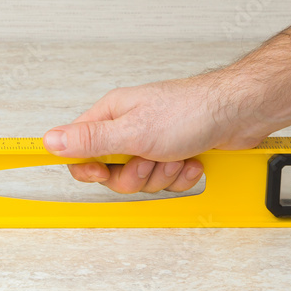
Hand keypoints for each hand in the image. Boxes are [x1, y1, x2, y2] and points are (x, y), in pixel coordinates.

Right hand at [42, 73, 266, 193]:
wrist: (240, 112)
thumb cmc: (191, 110)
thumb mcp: (132, 130)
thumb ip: (89, 139)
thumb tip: (50, 141)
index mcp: (111, 115)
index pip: (78, 148)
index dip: (86, 167)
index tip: (100, 172)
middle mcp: (129, 128)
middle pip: (112, 172)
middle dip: (135, 175)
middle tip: (148, 160)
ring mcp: (153, 142)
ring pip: (140, 179)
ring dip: (162, 174)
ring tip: (176, 156)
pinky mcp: (174, 154)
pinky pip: (165, 180)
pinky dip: (181, 176)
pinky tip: (191, 160)